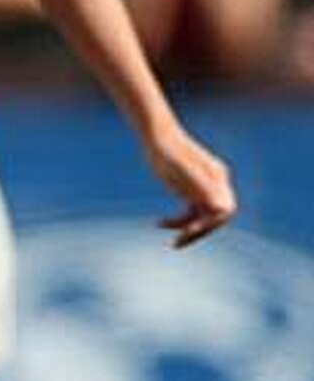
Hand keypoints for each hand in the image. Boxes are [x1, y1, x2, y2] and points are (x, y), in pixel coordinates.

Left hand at [144, 120, 237, 246]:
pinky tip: (158, 223)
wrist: (156, 136)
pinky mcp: (190, 190)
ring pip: (202, 217)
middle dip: (199, 231)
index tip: (190, 230)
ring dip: (187, 230)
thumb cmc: (167, 152)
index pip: (224, 210)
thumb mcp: (182, 171)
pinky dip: (178, 221)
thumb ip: (202, 187)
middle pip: (215, 217)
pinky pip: (191, 213)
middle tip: (178, 243)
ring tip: (171, 241)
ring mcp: (203, 187)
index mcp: (217, 179)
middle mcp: (214, 184)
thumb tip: (223, 208)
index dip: (210, 224)